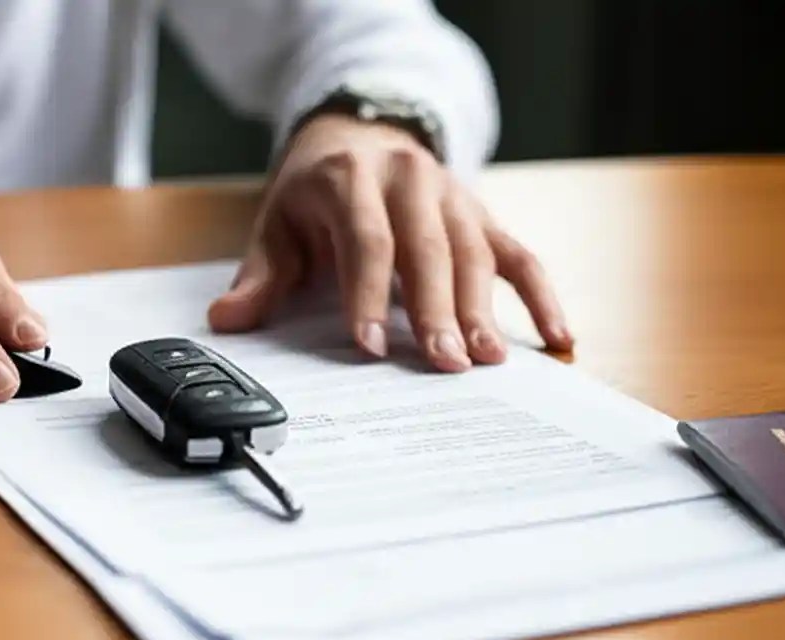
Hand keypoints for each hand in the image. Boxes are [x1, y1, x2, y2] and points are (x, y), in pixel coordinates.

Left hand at [208, 114, 572, 370]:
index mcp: (351, 178)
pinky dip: (541, 294)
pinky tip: (557, 337)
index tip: (373, 344)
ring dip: (484, 308)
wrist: (357, 131)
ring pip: (474, 250)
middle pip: (428, 247)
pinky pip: (516, 253)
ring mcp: (452, 194)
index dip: (368, 293)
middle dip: (437, 308)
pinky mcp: (481, 213)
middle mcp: (408, 178)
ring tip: (488, 359)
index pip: (366, 239)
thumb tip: (228, 319)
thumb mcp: (277, 224)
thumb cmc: (315, 191)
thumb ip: (260, 276)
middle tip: (444, 363)